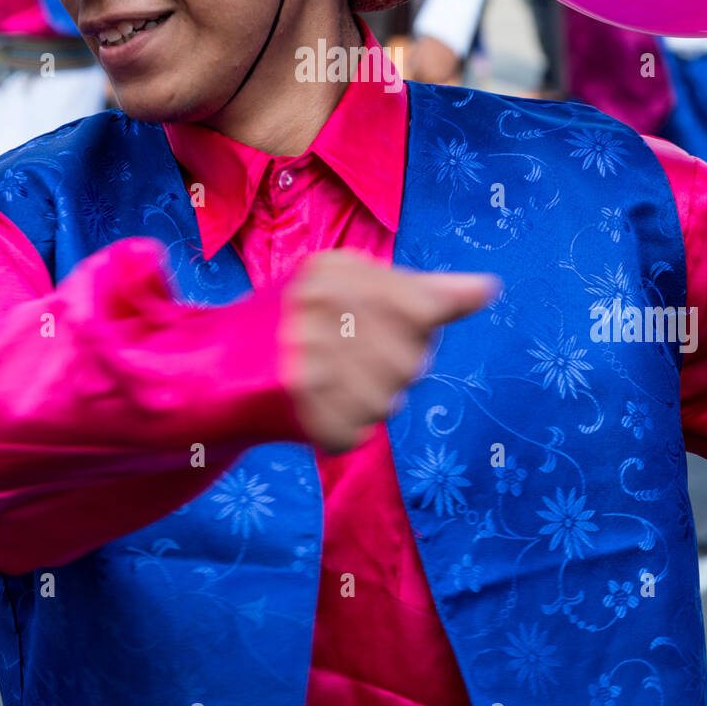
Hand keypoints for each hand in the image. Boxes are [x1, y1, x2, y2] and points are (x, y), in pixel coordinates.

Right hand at [279, 249, 497, 452]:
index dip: (423, 328)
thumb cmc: (304, 316)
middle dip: (395, 367)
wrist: (217, 361)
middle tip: (358, 357)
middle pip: (411, 363)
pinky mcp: (296, 411)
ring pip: (387, 402)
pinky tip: (322, 404)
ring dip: (373, 400)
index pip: (425, 310)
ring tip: (337, 381)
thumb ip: (422, 287)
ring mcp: (303, 363)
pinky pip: (356, 433)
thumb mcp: (353, 281)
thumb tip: (489, 289)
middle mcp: (317, 311)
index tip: (407, 329)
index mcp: (335, 272)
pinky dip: (346, 427)